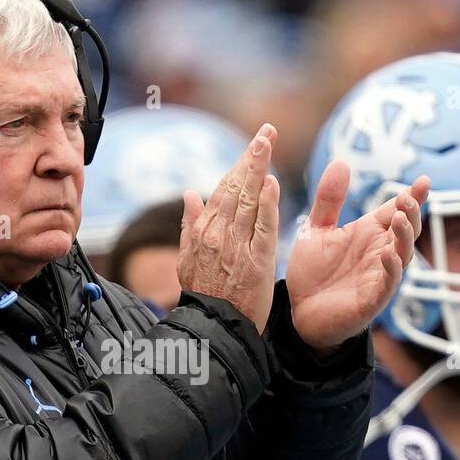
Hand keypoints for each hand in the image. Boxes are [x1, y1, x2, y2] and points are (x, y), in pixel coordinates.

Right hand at [178, 124, 280, 334]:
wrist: (212, 329)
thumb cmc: (203, 295)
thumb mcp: (187, 260)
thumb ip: (190, 225)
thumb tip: (189, 194)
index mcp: (203, 231)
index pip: (223, 189)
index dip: (240, 164)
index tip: (255, 142)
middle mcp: (218, 234)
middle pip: (236, 187)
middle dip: (252, 157)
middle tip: (267, 131)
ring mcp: (237, 246)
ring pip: (248, 201)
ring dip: (259, 169)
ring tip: (268, 143)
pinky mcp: (256, 262)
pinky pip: (262, 228)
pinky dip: (266, 205)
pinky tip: (271, 183)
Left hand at [286, 164, 428, 353]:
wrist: (297, 313)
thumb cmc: (313, 273)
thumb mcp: (316, 230)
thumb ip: (329, 200)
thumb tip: (341, 163)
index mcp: (369, 234)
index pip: (396, 211)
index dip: (412, 196)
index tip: (424, 179)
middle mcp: (379, 253)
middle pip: (406, 230)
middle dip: (411, 214)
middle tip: (408, 199)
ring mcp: (378, 277)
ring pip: (402, 255)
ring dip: (404, 237)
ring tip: (401, 218)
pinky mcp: (370, 300)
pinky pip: (387, 284)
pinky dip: (391, 270)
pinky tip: (388, 255)